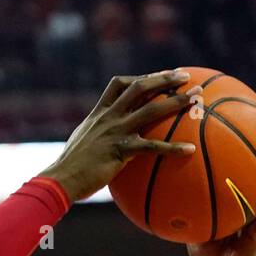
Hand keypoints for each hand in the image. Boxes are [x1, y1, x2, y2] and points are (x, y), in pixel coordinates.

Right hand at [41, 70, 198, 202]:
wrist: (60, 179)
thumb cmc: (69, 168)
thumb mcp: (80, 143)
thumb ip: (94, 136)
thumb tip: (105, 142)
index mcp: (98, 114)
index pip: (119, 85)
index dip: (141, 78)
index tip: (158, 76)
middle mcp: (108, 117)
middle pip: (139, 88)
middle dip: (164, 79)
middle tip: (185, 76)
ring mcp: (115, 132)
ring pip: (151, 110)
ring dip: (176, 102)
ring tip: (196, 99)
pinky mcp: (120, 151)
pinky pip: (152, 147)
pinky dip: (173, 148)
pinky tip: (189, 150)